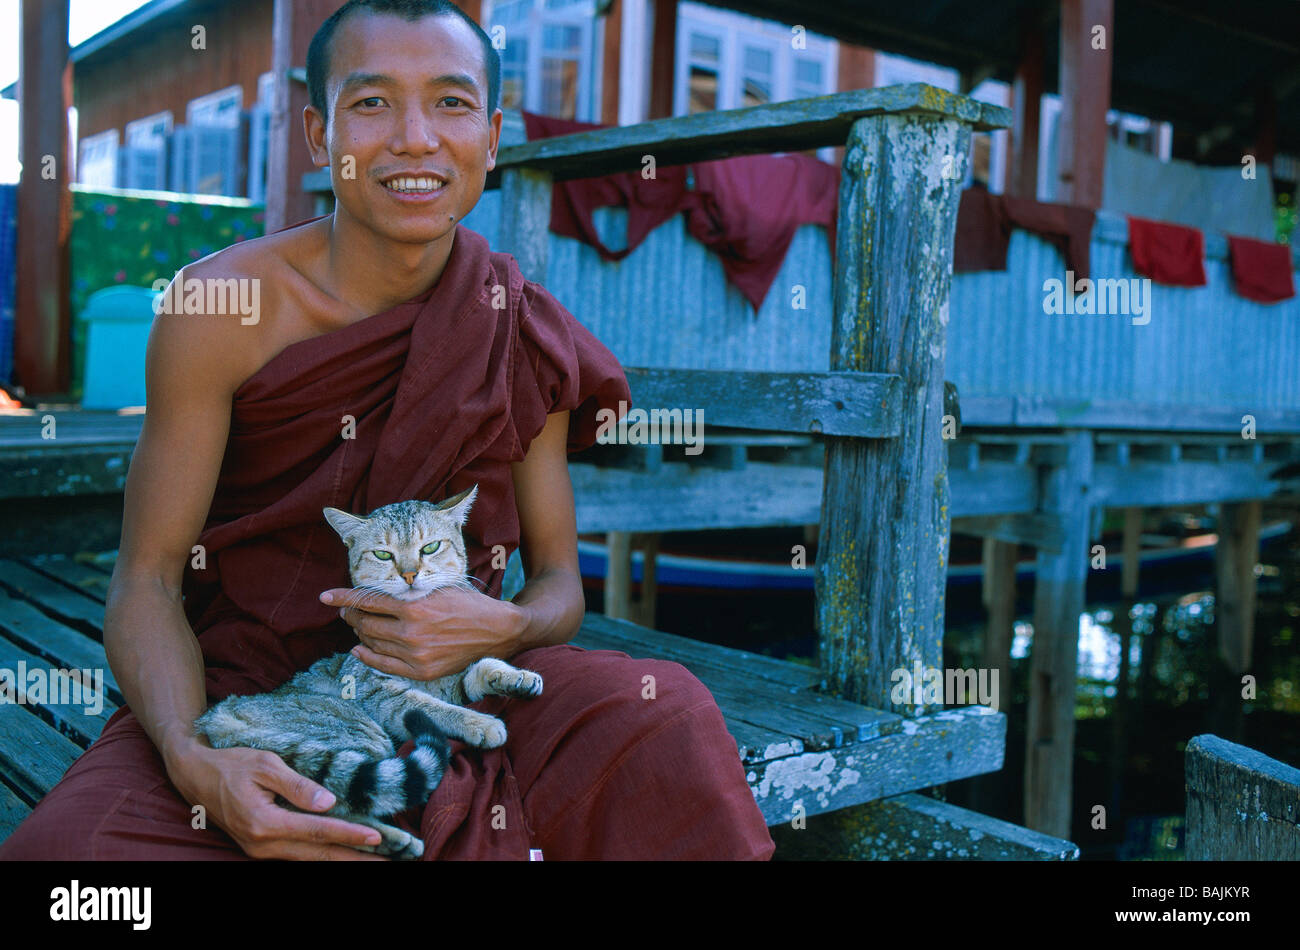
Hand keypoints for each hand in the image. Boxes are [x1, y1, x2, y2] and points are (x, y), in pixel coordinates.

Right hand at [168, 740, 390, 860]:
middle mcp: (263, 845)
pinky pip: (298, 855)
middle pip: (318, 855)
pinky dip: (324, 855)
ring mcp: (261, 850)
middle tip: (388, 861)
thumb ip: (298, 786)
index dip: (350, 835)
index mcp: (265, 823)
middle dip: (354, 860)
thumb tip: (329, 803)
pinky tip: (344, 853)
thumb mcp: (266, 765)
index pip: (318, 832)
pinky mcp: (261, 848)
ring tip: (374, 861)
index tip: (378, 838)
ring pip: (309, 859)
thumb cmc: (232, 764)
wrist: (195, 776)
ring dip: (342, 860)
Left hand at [319, 585, 527, 680]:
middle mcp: (411, 633)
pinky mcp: (421, 672)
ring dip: (360, 634)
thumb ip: (407, 591)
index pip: (367, 601)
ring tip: (359, 626)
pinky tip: (360, 649)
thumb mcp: (437, 588)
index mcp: (414, 607)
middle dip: (351, 616)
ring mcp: (415, 655)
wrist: (497, 631)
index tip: (326, 597)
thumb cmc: (467, 605)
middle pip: (366, 624)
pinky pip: (383, 666)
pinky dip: (367, 657)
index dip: (343, 598)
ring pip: (372, 644)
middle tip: (346, 611)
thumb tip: (376, 595)